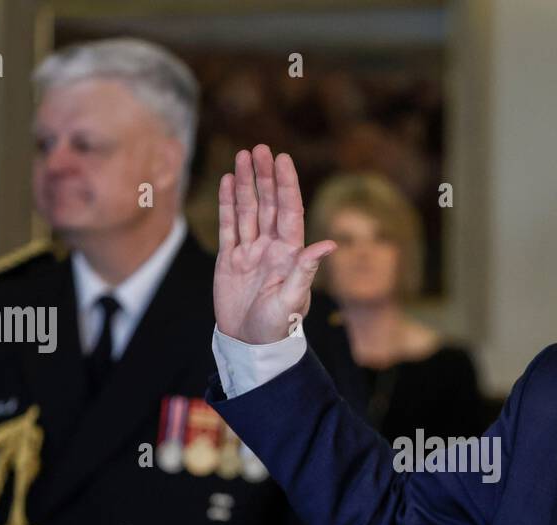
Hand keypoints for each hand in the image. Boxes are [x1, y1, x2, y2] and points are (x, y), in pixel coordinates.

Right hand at [214, 144, 335, 344]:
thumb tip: (329, 244)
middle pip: (269, 204)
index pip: (289, 211)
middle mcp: (272, 247)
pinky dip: (228, 203)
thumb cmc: (277, 327)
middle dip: (265, 176)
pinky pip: (229, 225)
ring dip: (247, 183)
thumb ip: (306, 271)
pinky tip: (229, 182)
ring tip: (244, 155)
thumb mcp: (292, 300)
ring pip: (248, 209)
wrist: (250, 344)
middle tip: (260, 148)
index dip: (286, 185)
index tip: (282, 159)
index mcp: (290, 254)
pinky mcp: (229, 259)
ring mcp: (250, 251)